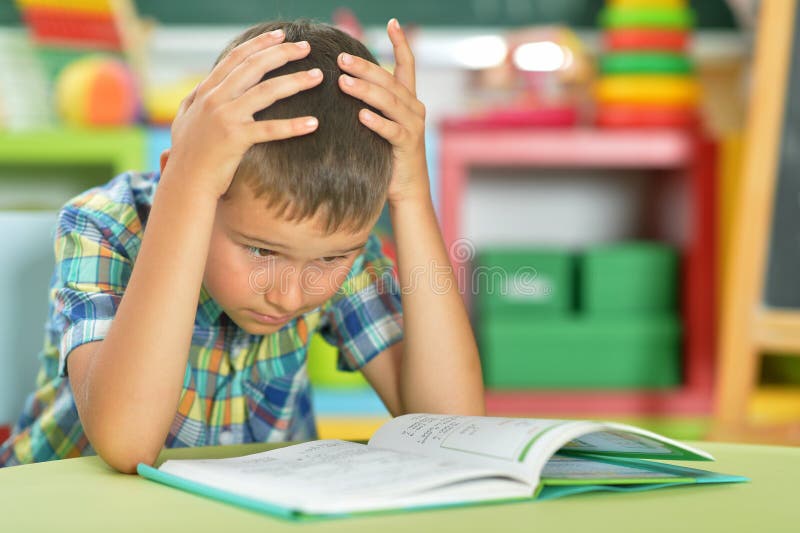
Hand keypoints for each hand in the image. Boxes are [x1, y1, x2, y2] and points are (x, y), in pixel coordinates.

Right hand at [165, 29, 323, 198]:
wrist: (185, 184)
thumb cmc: (188, 156)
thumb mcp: (185, 120)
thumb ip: (196, 100)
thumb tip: (202, 86)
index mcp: (206, 92)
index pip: (235, 58)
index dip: (259, 44)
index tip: (281, 36)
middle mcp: (214, 99)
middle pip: (254, 67)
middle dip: (282, 53)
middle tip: (307, 47)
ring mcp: (225, 117)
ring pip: (266, 92)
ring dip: (295, 81)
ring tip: (318, 77)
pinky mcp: (235, 139)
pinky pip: (270, 129)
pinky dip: (293, 126)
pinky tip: (313, 123)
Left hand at [337, 18, 428, 204]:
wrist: (408, 190)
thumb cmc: (388, 155)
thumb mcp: (383, 124)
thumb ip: (372, 104)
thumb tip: (344, 81)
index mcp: (409, 100)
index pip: (407, 65)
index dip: (401, 43)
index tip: (392, 22)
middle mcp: (415, 108)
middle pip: (389, 81)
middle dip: (365, 67)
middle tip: (340, 59)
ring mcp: (413, 126)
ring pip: (389, 102)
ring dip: (365, 90)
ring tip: (343, 82)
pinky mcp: (407, 146)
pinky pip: (391, 130)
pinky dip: (376, 122)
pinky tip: (361, 115)